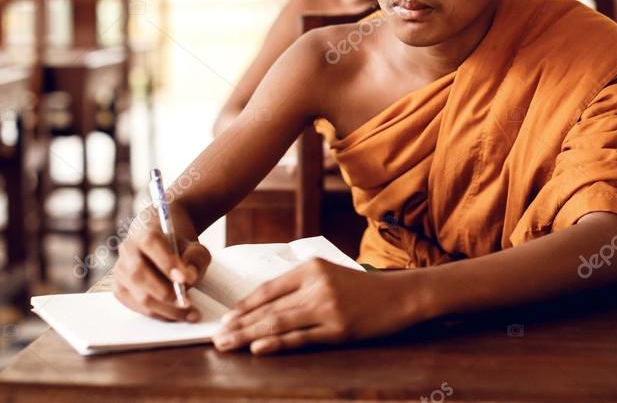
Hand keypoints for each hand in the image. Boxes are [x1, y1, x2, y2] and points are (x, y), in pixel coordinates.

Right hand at [113, 206, 210, 321]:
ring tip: (189, 312)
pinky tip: (176, 315)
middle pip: (138, 273)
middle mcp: (128, 252)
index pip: (151, 243)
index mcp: (144, 234)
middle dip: (165, 292)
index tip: (184, 279)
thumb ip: (196, 258)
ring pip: (139, 295)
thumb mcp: (194, 249)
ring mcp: (121, 272)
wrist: (162, 254)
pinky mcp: (120, 291)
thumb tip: (189, 277)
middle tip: (187, 302)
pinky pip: (137, 308)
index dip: (166, 262)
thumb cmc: (179, 252)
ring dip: (166, 308)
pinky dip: (159, 314)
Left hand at [212, 258, 416, 354]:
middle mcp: (316, 285)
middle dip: (239, 324)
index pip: (268, 289)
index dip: (244, 306)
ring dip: (248, 336)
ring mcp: (327, 307)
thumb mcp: (329, 274)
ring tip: (228, 345)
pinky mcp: (338, 328)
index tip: (226, 319)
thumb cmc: (362, 288)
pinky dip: (276, 343)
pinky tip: (258, 348)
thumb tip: (264, 305)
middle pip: (269, 308)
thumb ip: (300, 285)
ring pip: (278, 322)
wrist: (399, 295)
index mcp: (311, 268)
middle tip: (217, 337)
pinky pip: (300, 338)